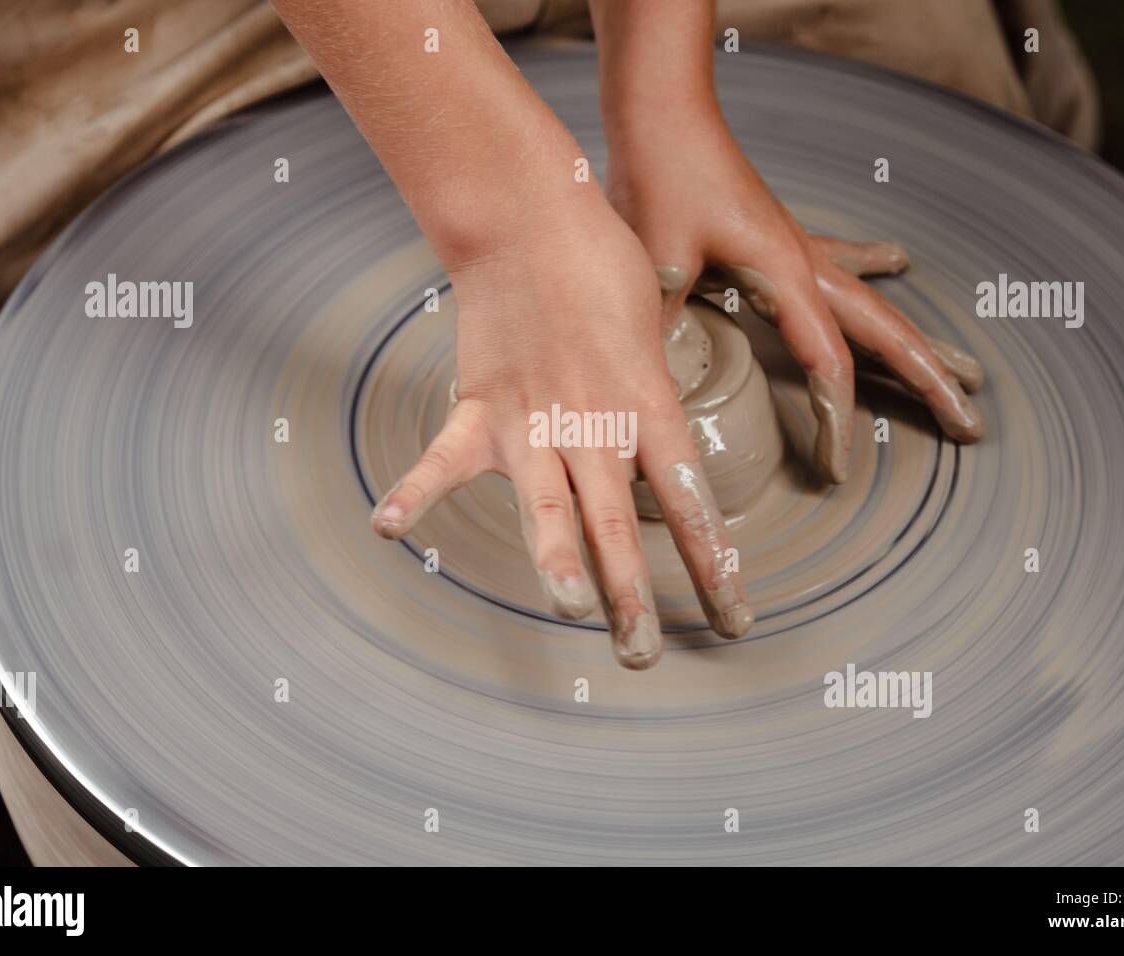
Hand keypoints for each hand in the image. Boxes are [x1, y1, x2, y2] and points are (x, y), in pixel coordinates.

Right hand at [371, 196, 752, 667]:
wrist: (530, 215)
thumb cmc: (601, 260)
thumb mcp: (654, 327)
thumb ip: (652, 393)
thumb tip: (658, 436)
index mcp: (647, 404)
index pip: (692, 502)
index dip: (717, 566)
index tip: (735, 619)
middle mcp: (594, 422)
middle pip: (620, 523)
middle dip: (634, 594)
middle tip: (644, 653)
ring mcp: (534, 419)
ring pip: (547, 506)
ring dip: (558, 562)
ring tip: (572, 611)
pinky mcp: (482, 407)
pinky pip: (445, 460)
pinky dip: (415, 492)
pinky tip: (389, 530)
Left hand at [604, 106, 984, 482]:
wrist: (663, 114)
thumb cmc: (661, 178)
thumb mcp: (658, 260)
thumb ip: (665, 323)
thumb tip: (656, 386)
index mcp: (787, 275)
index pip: (828, 364)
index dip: (838, 421)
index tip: (837, 470)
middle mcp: (807, 264)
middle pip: (886, 333)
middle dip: (931, 381)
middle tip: (972, 425)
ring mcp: (799, 248)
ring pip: (876, 303)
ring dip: (919, 338)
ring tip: (967, 367)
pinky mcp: (781, 236)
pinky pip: (841, 261)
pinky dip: (872, 266)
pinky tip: (897, 260)